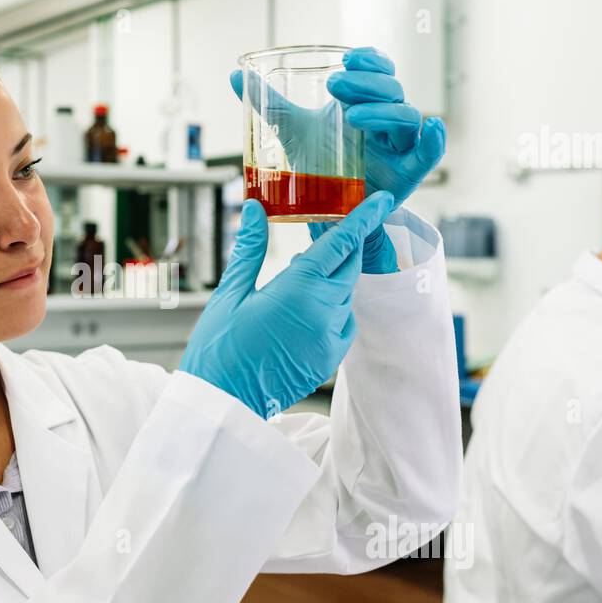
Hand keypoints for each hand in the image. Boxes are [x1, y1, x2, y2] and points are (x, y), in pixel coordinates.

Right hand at [179, 191, 393, 419]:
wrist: (223, 402)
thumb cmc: (219, 348)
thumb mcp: (230, 292)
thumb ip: (249, 247)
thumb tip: (255, 210)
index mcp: (298, 290)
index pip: (342, 243)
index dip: (364, 218)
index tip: (382, 200)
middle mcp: (323, 312)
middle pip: (349, 266)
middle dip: (345, 246)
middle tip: (331, 231)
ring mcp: (330, 337)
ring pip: (346, 293)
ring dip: (333, 278)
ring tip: (300, 275)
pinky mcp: (331, 358)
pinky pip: (345, 321)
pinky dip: (334, 306)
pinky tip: (308, 306)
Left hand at [229, 46, 445, 273]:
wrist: (326, 212)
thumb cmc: (318, 164)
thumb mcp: (292, 130)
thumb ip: (268, 103)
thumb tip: (236, 75)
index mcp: (366, 101)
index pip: (379, 70)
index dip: (371, 61)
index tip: (348, 59)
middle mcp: (387, 120)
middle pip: (392, 90)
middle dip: (367, 84)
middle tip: (335, 88)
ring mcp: (400, 145)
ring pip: (406, 117)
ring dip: (383, 111)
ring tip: (352, 116)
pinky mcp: (410, 172)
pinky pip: (430, 152)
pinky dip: (436, 139)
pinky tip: (433, 127)